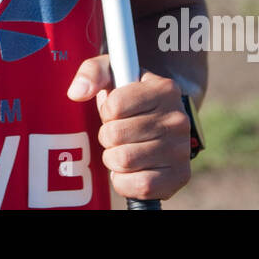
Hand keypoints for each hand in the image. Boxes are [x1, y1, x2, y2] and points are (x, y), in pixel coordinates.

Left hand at [68, 56, 191, 201]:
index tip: (114, 111)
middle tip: (117, 133)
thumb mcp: (112, 73)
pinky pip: (139, 185)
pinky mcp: (180, 176)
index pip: (115, 105)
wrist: (161, 123)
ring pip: (124, 160)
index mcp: (164, 89)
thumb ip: (92, 73)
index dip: (106, 110)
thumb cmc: (130, 97)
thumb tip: (77, 92)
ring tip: (122, 149)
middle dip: (107, 136)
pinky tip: (130, 169)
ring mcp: (181, 149)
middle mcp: (177, 119)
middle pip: (115, 134)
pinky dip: (124, 181)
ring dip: (112, 158)